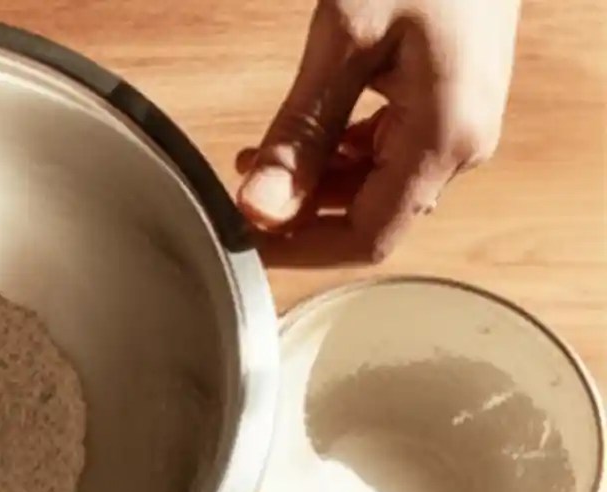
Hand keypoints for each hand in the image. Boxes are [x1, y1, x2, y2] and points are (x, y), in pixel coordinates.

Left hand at [237, 0, 520, 259]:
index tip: (241, 237)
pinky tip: (290, 140)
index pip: (369, 238)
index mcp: (446, 139)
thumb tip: (258, 209)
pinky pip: (384, 153)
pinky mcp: (445, 106)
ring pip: (373, 187)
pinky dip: (333, 155)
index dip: (299, 249)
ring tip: (250, 160)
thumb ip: (301, 132)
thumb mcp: (347, 39)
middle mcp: (461, 146)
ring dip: (310, 184)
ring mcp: (457, 127)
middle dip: (298, 215)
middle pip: (370, 217)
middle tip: (234, 194)